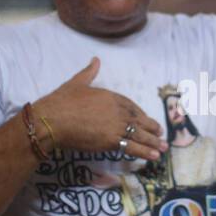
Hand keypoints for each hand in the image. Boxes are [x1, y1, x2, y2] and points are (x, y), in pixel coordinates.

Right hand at [34, 58, 166, 161]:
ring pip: (139, 135)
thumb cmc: (62, 101)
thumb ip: (89, 72)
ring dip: (153, 142)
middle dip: (151, 129)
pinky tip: (154, 156)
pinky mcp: (112, 141)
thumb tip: (95, 59)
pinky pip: (132, 147)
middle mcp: (117, 111)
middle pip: (139, 120)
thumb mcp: (77, 82)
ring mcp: (116, 126)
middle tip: (161, 135)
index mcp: (111, 96)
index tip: (147, 120)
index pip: (132, 106)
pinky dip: (145, 151)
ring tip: (163, 149)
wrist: (53, 119)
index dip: (140, 115)